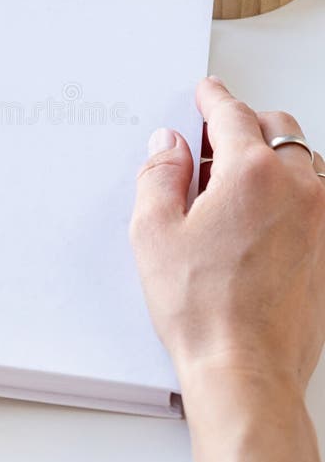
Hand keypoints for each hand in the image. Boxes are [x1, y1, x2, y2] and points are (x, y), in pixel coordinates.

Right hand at [130, 75, 324, 395]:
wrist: (246, 369)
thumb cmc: (203, 310)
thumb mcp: (154, 233)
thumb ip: (159, 175)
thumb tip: (168, 146)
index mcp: (251, 174)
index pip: (232, 114)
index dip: (213, 98)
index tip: (206, 92)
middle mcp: (297, 187)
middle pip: (276, 127)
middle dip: (243, 122)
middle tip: (210, 139)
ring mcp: (321, 218)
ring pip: (303, 158)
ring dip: (270, 153)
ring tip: (232, 179)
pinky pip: (316, 194)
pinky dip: (290, 186)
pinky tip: (259, 213)